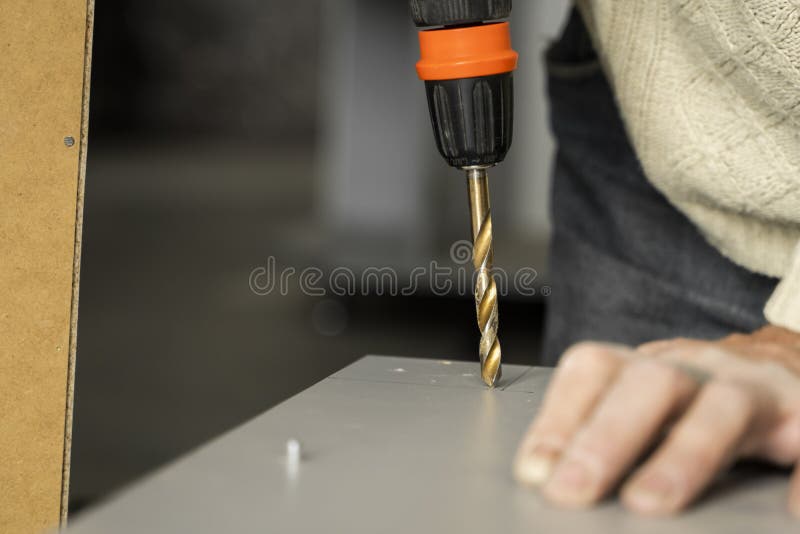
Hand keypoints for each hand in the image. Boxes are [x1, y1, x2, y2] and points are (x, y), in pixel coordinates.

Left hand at [513, 326, 799, 515]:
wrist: (784, 367)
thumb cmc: (696, 397)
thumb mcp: (645, 403)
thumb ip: (601, 430)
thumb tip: (544, 475)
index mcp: (649, 365)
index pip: (596, 369)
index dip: (560, 416)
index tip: (536, 470)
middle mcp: (699, 368)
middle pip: (652, 383)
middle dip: (607, 437)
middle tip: (572, 490)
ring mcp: (756, 389)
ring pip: (723, 407)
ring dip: (684, 456)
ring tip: (648, 504)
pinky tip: (789, 513)